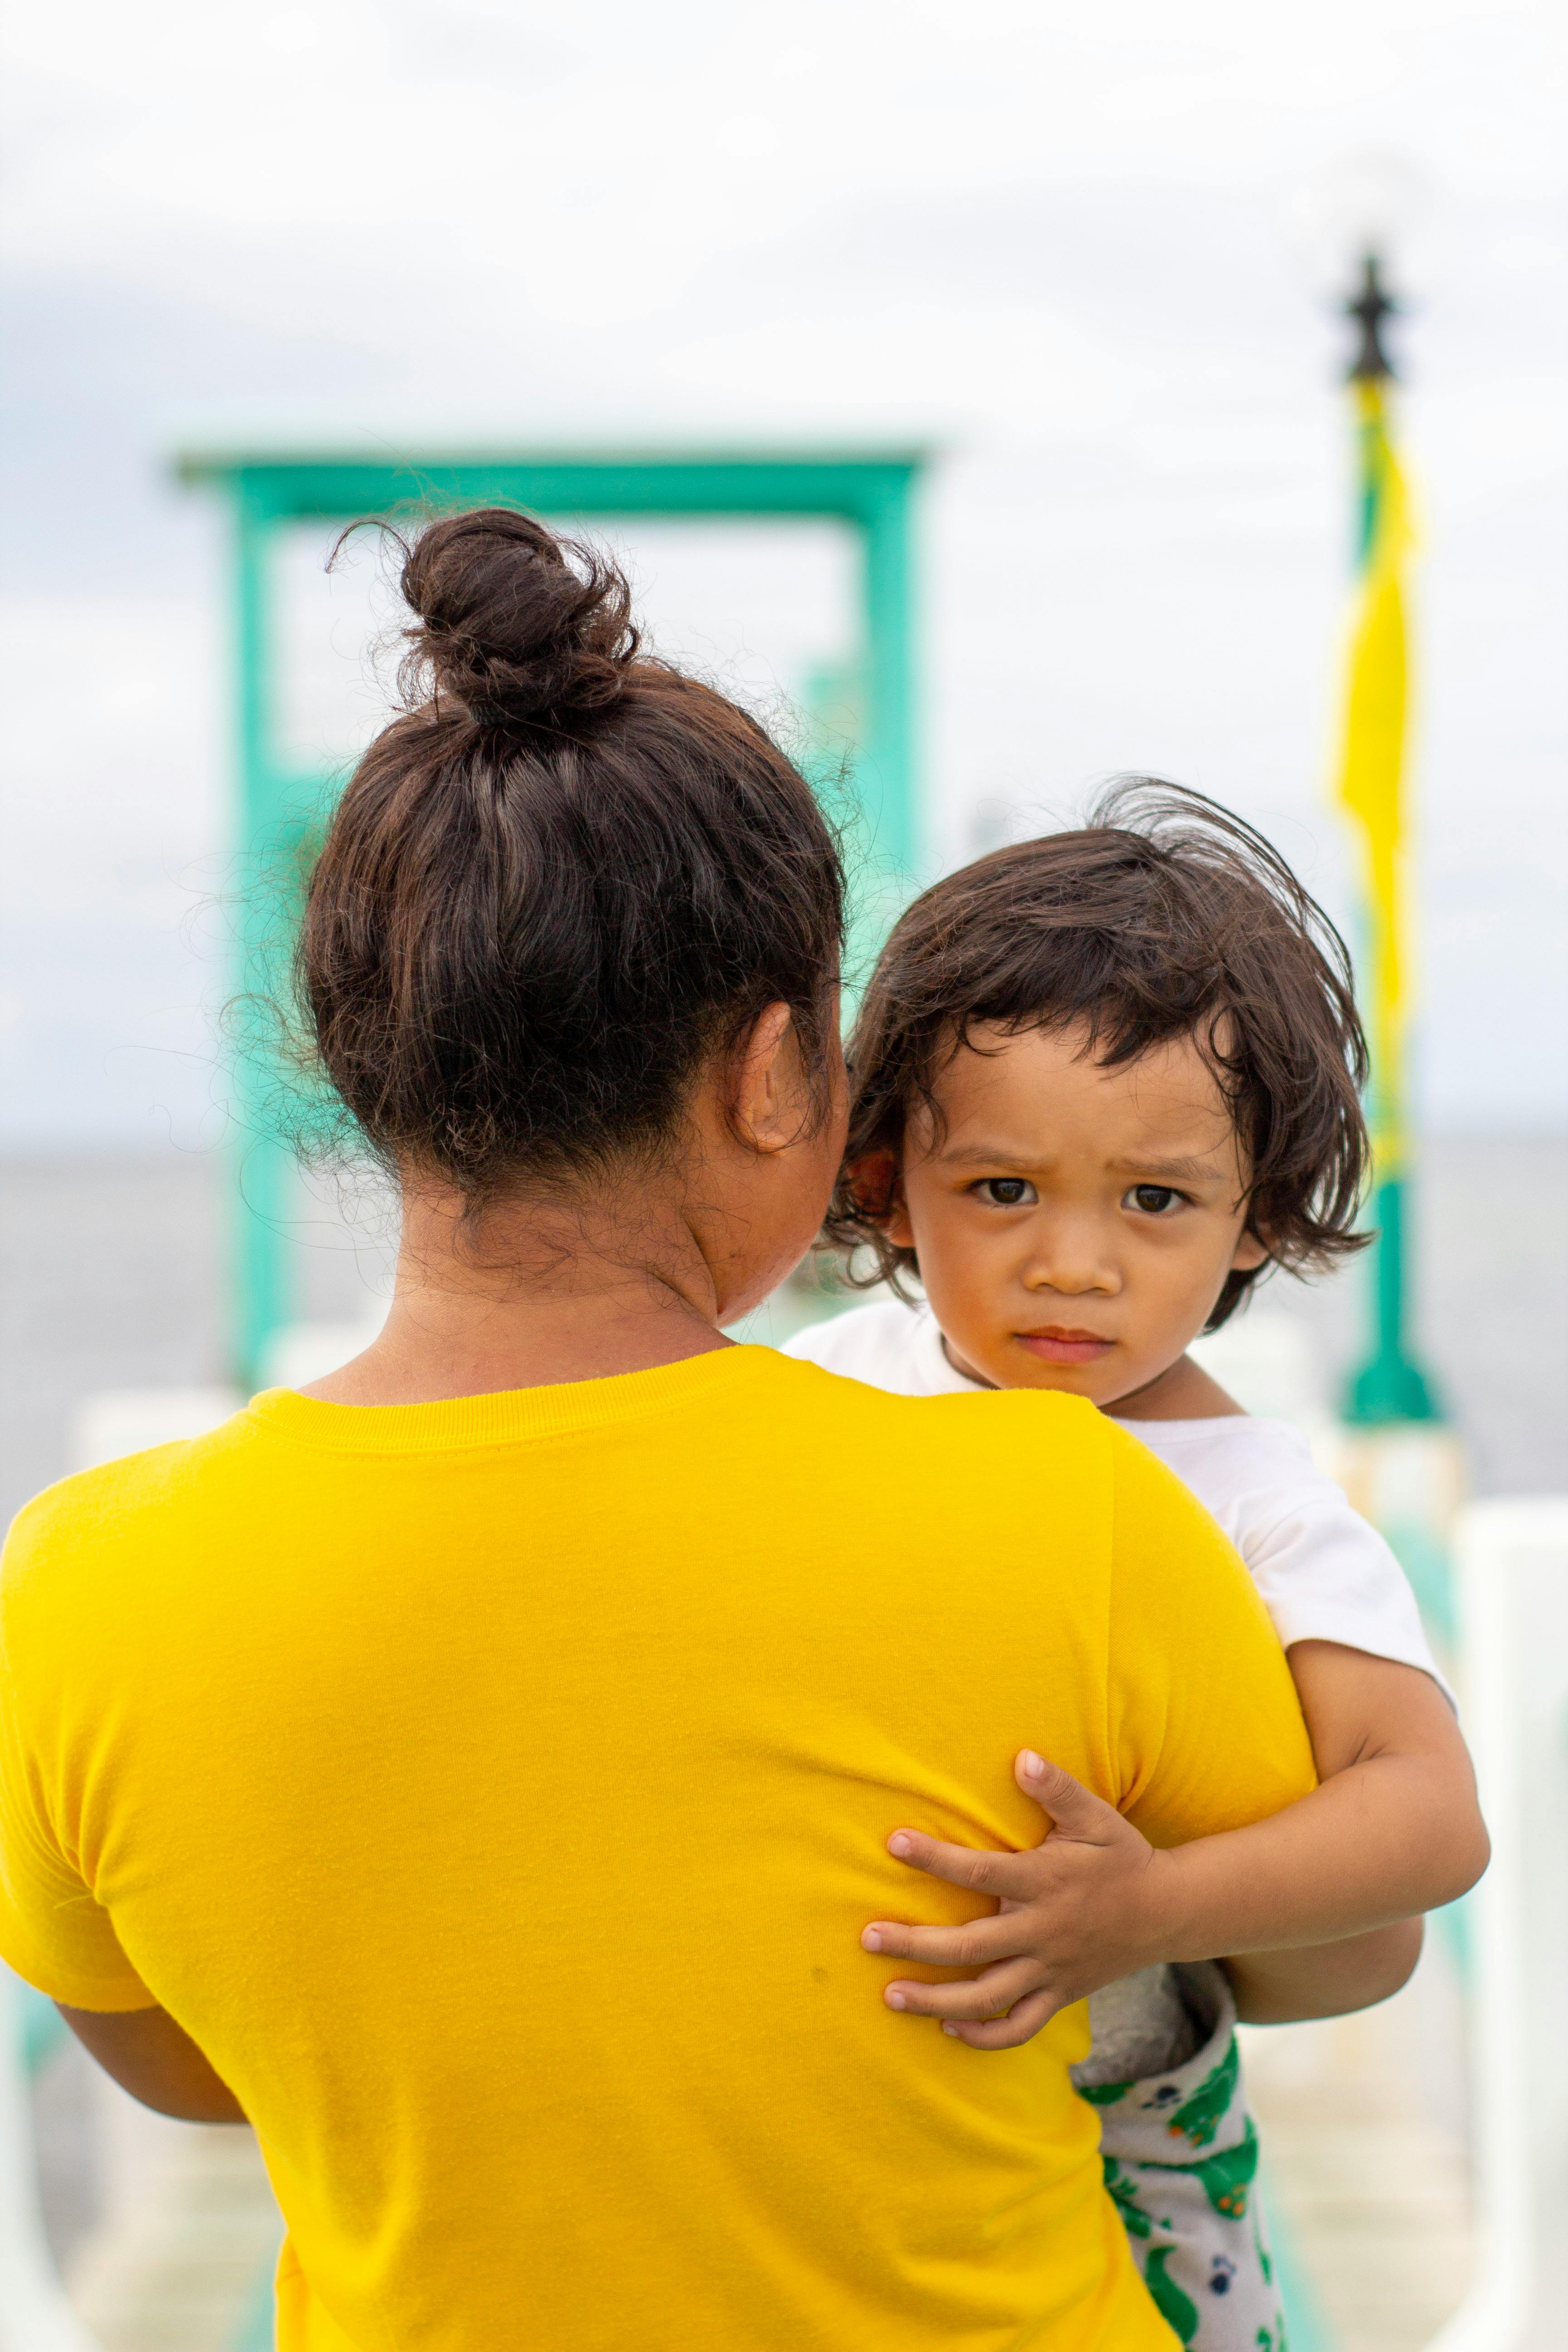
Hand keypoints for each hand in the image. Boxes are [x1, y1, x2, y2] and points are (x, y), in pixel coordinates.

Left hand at [860, 1751, 1173, 2049]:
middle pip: (971, 1948)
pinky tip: (948, 2027)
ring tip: (890, 1994)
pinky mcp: (1060, 1995)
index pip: (981, 1872)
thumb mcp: (1097, 1816)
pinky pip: (1019, 2027)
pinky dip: (984, 2036)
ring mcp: (1051, 1971)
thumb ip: (1058, 1788)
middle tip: (868, 1937)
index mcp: (1046, 1883)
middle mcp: (1043, 1932)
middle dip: (916, 1946)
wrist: (1168, 1912)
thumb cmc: (1122, 1857)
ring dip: (936, 2000)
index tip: (893, 1843)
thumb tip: (1022, 1758)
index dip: (936, 1859)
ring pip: (988, 1998)